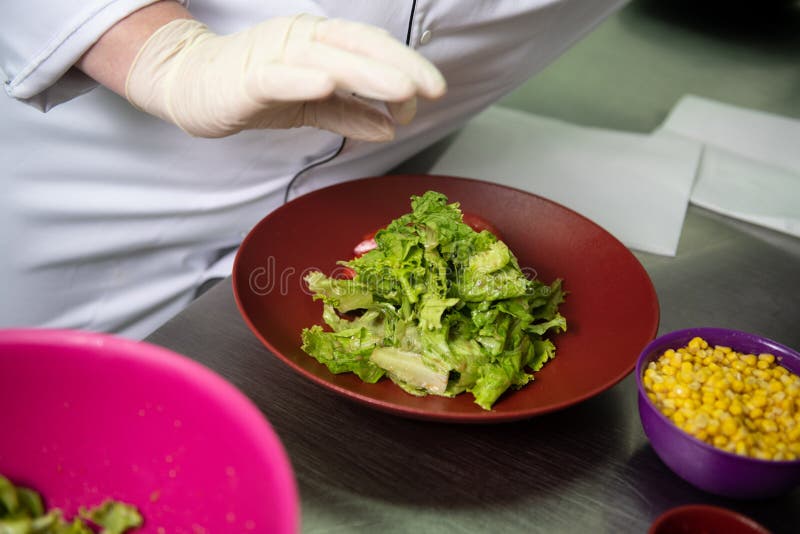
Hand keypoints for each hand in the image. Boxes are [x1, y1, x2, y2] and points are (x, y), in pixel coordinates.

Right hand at [125, 14, 446, 140]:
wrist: (194, 85)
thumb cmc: (256, 90)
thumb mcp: (313, 106)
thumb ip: (350, 114)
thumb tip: (390, 127)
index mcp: (320, 43)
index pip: (371, 48)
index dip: (406, 64)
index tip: (436, 89)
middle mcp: (302, 40)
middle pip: (356, 48)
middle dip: (398, 68)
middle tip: (432, 90)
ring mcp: (274, 56)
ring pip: (325, 60)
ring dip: (365, 73)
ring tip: (400, 89)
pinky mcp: (246, 77)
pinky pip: (276, 77)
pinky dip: (302, 79)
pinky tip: (328, 84)